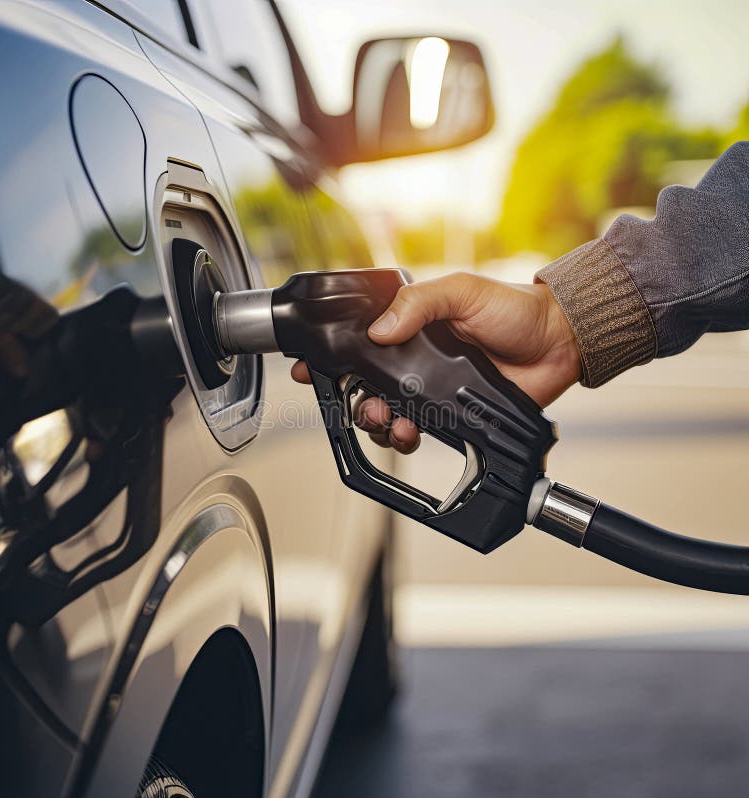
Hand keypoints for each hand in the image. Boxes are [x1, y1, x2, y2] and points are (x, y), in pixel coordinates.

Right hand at [291, 272, 580, 453]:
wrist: (558, 342)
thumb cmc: (514, 309)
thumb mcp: (461, 291)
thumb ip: (418, 304)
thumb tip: (378, 330)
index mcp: (411, 325)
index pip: (360, 340)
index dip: (332, 356)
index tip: (310, 367)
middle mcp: (415, 359)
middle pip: (364, 384)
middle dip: (351, 398)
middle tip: (359, 402)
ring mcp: (430, 389)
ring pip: (385, 412)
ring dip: (376, 421)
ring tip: (386, 420)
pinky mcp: (450, 414)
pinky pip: (416, 430)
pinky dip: (404, 436)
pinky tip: (408, 432)